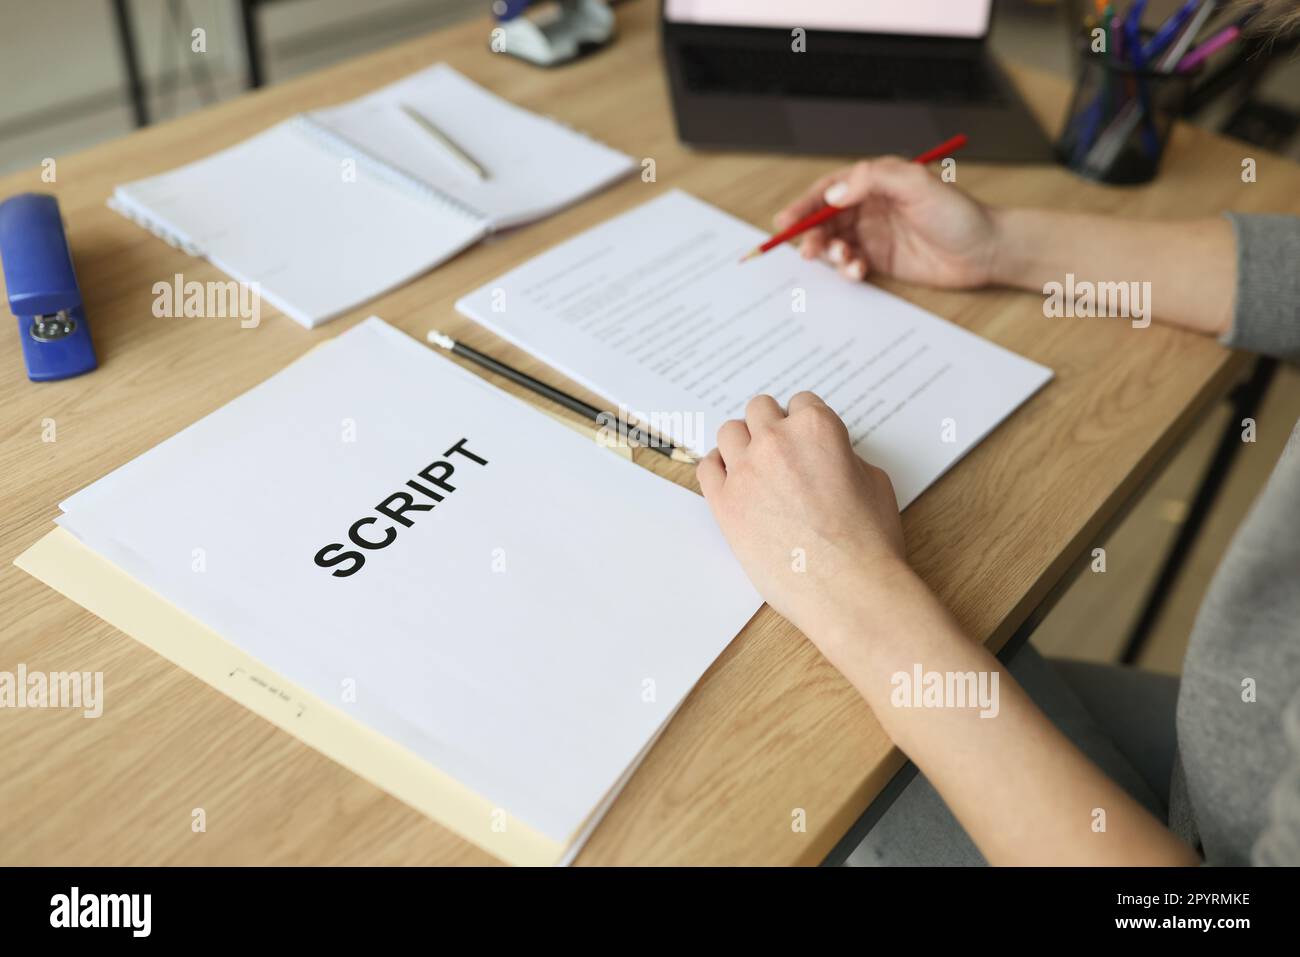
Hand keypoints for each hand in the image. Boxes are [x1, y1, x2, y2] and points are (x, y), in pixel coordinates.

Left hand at [697, 391, 910, 646]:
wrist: (848, 588)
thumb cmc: (869, 541)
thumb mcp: (874, 481)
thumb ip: (843, 456)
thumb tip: (826, 458)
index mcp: (816, 427)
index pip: (801, 403)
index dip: (806, 423)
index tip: (806, 441)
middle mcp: (775, 440)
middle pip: (760, 410)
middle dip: (772, 426)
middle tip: (782, 453)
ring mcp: (745, 470)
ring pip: (729, 432)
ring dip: (743, 443)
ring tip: (756, 468)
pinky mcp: (724, 503)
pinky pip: (707, 468)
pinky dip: (718, 469)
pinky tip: (732, 482)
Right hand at [775, 156, 999, 288]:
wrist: (986, 250)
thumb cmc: (958, 213)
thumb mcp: (916, 184)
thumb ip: (872, 180)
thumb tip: (833, 194)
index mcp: (875, 182)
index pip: (829, 189)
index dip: (805, 204)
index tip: (786, 221)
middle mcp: (870, 206)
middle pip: (825, 218)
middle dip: (812, 234)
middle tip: (808, 249)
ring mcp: (874, 234)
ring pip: (835, 243)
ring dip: (830, 253)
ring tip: (844, 259)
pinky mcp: (881, 260)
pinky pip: (851, 264)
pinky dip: (847, 269)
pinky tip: (858, 271)